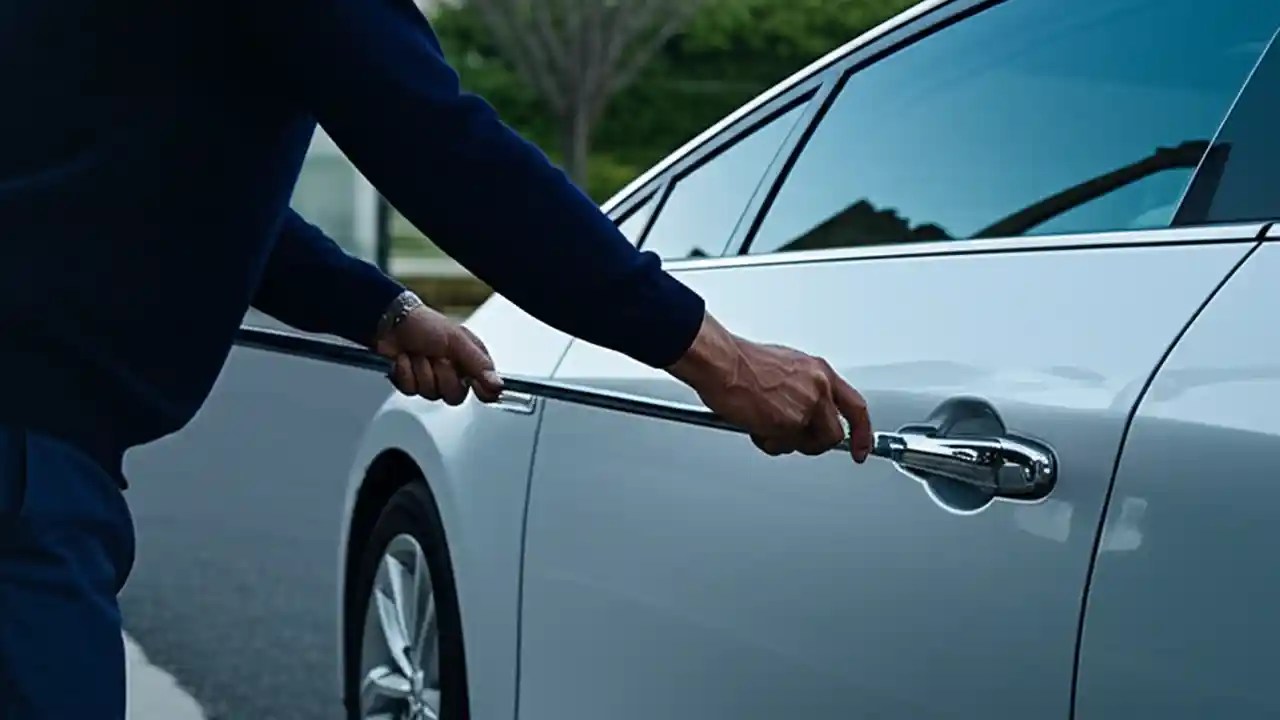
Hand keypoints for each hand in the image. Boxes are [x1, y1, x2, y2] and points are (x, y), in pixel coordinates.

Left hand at [374, 305, 503, 404]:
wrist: (391, 323)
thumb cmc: (425, 324)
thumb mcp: (456, 340)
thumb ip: (478, 364)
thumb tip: (497, 384)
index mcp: (469, 360)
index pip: (485, 386)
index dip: (481, 390)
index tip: (472, 383)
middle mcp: (453, 372)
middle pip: (455, 395)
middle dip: (442, 375)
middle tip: (437, 357)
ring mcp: (432, 379)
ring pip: (432, 394)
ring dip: (421, 371)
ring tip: (418, 354)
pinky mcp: (412, 384)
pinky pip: (411, 391)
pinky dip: (405, 373)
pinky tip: (405, 359)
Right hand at [666, 313, 873, 462]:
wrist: (723, 363)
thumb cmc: (743, 361)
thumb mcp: (786, 366)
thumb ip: (804, 388)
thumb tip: (805, 408)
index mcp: (820, 372)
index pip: (856, 407)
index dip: (862, 432)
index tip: (861, 448)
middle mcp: (818, 388)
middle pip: (833, 434)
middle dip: (814, 442)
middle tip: (792, 438)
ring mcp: (805, 407)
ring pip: (807, 444)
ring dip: (787, 441)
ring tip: (765, 425)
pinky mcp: (788, 424)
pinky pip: (783, 446)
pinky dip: (768, 442)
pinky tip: (754, 425)